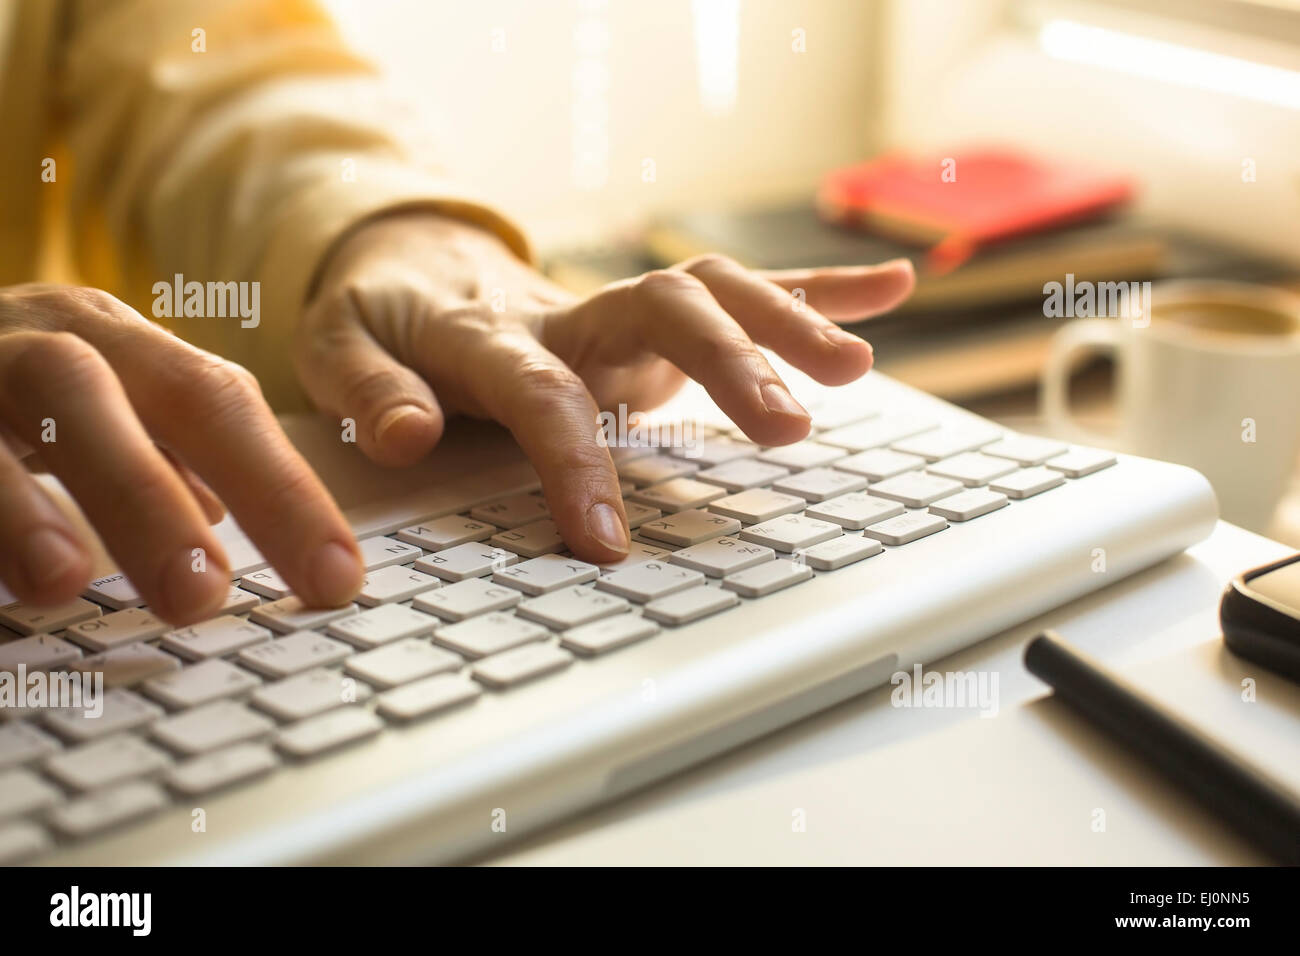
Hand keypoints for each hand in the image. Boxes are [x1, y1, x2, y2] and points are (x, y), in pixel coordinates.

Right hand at [0, 285, 363, 622]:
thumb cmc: (29, 387)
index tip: (336, 580)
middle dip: (149, 495)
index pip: (217, 402)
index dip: (281, 489)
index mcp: (114, 339)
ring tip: (63, 582)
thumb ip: (178, 449)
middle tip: (203, 596)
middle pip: (90, 394)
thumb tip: (261, 519)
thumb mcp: (114, 399)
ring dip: (21, 505)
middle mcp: (30, 340)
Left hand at [296, 212, 914, 561]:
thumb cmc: (381, 320)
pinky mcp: (654, 319)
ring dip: (787, 321)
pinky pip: (739, 293)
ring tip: (856, 365)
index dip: (574, 462)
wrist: (416, 267)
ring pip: (713, 294)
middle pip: (662, 313)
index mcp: (488, 334)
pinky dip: (812, 292)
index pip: (543, 394)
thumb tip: (406, 436)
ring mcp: (619, 311)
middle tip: (788, 429)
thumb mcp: (337, 349)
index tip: (607, 546)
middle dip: (729, 364)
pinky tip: (887, 294)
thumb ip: (365, 389)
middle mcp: (570, 314)